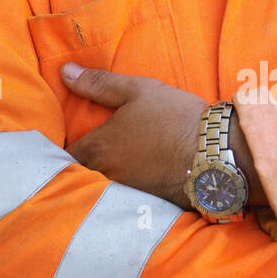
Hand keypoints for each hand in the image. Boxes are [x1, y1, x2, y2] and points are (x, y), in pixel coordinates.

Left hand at [60, 63, 207, 208]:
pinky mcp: (146, 205)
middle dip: (75, 167)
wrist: (218, 154)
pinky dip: (119, 191)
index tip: (59, 142)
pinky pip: (122, 200)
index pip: (63, 156)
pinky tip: (130, 179)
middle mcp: (106, 176)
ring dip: (96, 180)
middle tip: (77, 156)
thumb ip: (98, 83)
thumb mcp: (136, 90)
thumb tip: (64, 71)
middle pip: (78, 176)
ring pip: (99, 189)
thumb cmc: (174, 117)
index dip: (58, 149)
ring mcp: (126, 194)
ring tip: (104, 166)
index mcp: (98, 148)